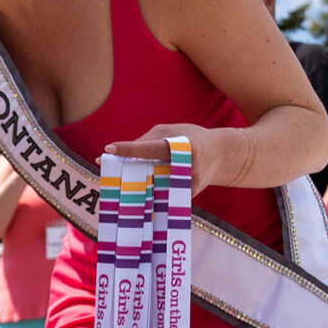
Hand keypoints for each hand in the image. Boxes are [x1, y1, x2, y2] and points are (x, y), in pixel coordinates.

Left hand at [107, 123, 249, 195]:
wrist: (222, 156)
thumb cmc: (192, 138)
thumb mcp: (173, 131)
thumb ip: (148, 140)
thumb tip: (123, 153)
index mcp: (183, 146)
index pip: (151, 148)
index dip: (129, 149)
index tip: (108, 149)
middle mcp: (187, 166)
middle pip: (148, 171)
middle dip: (126, 170)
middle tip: (105, 168)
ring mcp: (189, 184)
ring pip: (153, 186)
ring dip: (133, 184)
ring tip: (117, 182)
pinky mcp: (188, 196)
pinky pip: (162, 195)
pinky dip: (147, 193)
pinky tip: (134, 196)